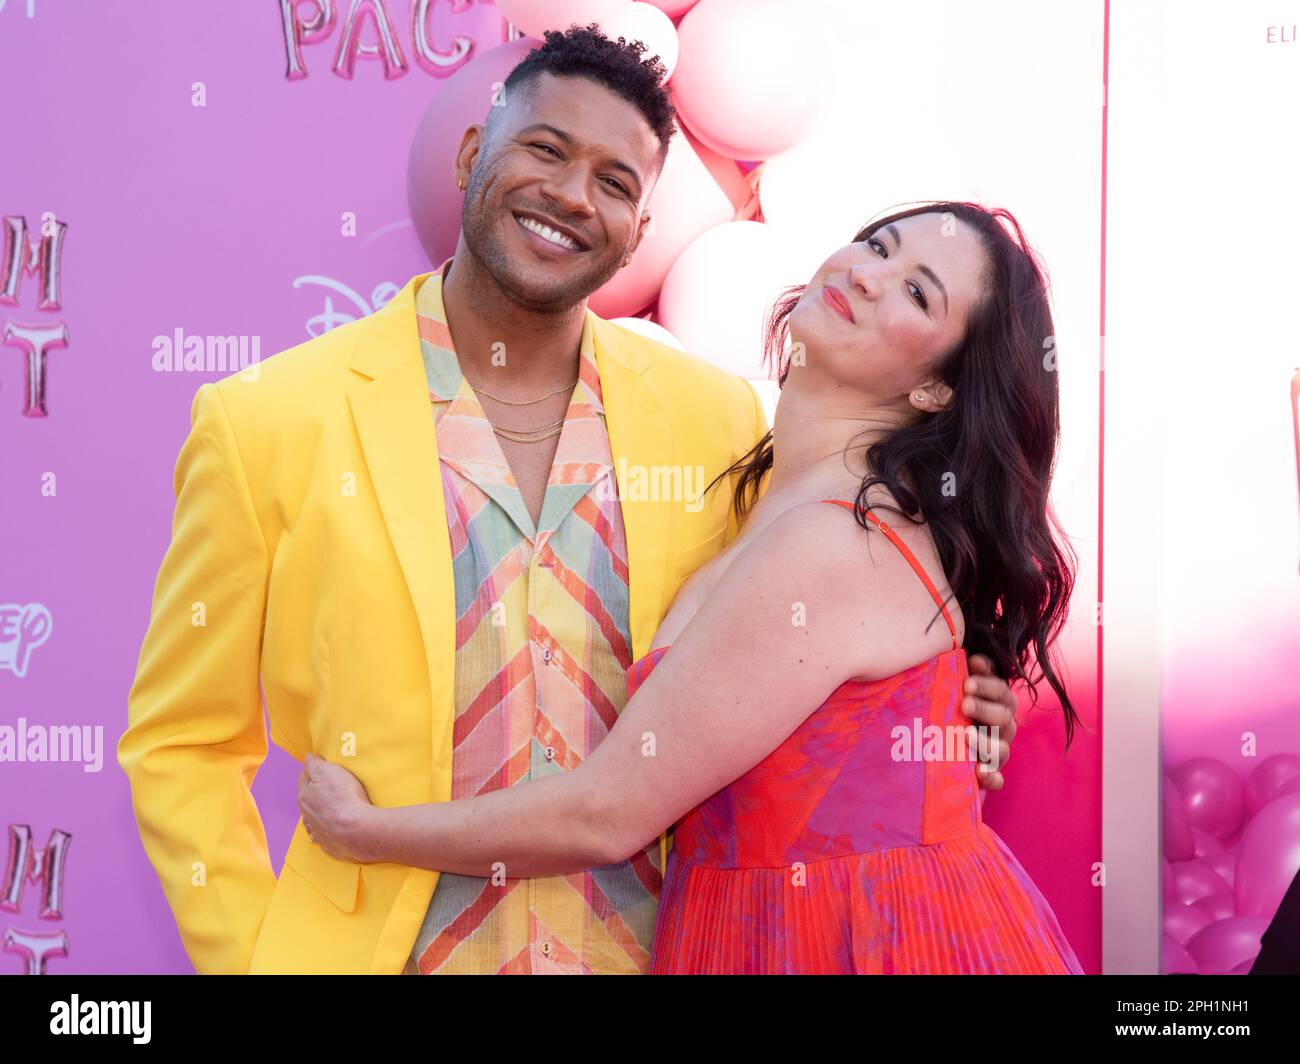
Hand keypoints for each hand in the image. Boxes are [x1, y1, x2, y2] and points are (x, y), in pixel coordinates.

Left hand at [296, 753, 375, 861]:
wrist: (355, 830)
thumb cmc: (343, 797)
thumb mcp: (328, 771)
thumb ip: (314, 764)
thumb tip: (307, 758)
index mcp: (304, 796)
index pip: (303, 778)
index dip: (311, 771)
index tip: (319, 768)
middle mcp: (306, 814)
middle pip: (307, 800)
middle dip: (314, 793)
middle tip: (327, 788)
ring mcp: (316, 831)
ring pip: (313, 819)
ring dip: (319, 814)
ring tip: (330, 809)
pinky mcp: (328, 845)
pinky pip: (324, 835)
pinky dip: (327, 830)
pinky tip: (334, 828)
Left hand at [962, 654, 1017, 791]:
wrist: (938, 749)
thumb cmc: (949, 711)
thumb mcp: (956, 692)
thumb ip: (964, 674)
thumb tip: (972, 657)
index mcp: (998, 704)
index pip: (1002, 692)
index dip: (988, 685)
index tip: (967, 682)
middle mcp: (1002, 728)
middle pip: (1004, 717)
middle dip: (985, 709)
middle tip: (964, 703)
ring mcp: (997, 753)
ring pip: (1003, 749)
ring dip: (986, 742)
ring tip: (966, 735)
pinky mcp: (988, 775)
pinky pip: (996, 779)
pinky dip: (991, 777)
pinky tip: (979, 772)